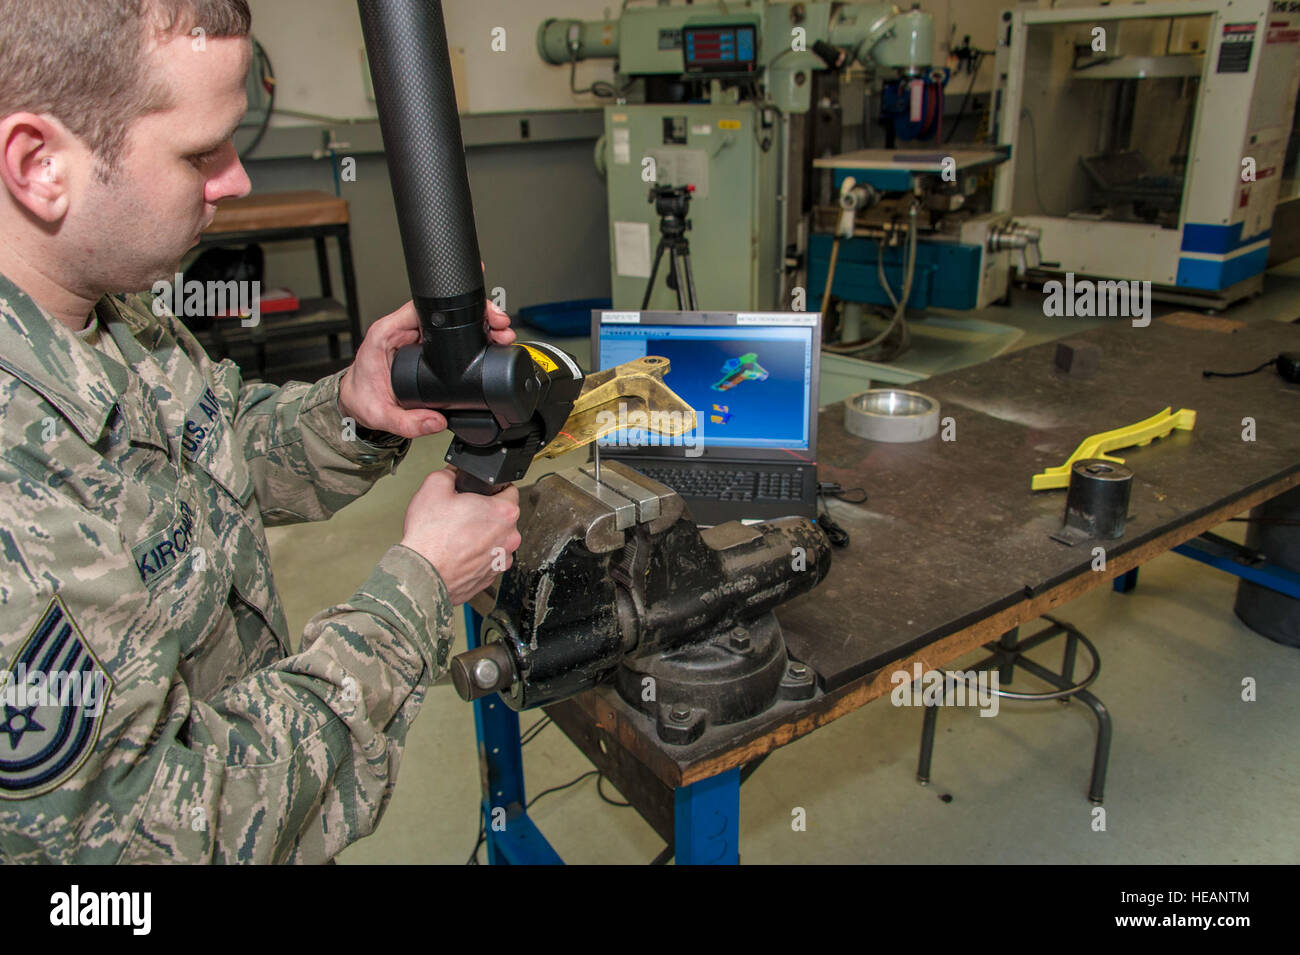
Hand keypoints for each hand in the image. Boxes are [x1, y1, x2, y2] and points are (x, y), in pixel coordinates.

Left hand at [338, 268, 514, 437]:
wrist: (355, 403)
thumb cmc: (362, 399)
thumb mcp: (380, 415)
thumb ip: (407, 422)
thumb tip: (437, 421)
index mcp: (387, 334)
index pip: (421, 307)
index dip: (450, 304)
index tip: (473, 309)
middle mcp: (402, 330)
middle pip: (443, 309)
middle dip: (475, 312)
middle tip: (498, 324)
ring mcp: (415, 336)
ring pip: (450, 319)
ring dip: (476, 322)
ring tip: (499, 332)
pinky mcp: (425, 345)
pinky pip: (449, 332)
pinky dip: (469, 333)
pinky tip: (487, 338)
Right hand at [400, 469, 521, 604]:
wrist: (422, 574)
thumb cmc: (430, 538)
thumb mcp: (434, 487)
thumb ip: (450, 473)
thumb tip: (453, 473)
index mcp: (504, 512)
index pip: (510, 490)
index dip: (493, 488)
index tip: (481, 492)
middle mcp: (509, 538)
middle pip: (503, 518)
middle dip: (485, 514)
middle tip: (462, 514)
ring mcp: (501, 560)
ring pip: (496, 541)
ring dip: (482, 537)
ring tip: (457, 536)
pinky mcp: (490, 577)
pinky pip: (487, 560)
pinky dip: (476, 556)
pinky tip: (458, 553)